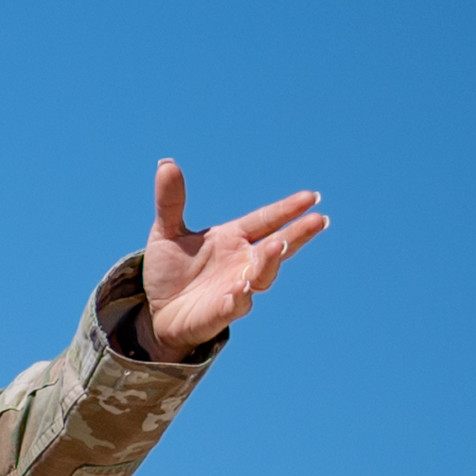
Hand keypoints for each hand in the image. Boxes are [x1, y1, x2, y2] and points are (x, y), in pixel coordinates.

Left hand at [137, 161, 327, 357]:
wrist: (157, 312)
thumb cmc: (170, 271)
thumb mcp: (167, 233)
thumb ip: (171, 201)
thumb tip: (166, 163)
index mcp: (234, 238)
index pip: (266, 220)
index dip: (288, 209)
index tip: (311, 196)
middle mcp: (243, 261)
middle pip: (277, 245)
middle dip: (298, 234)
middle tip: (318, 220)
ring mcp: (237, 287)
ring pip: (262, 275)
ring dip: (270, 261)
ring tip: (278, 245)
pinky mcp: (223, 312)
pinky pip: (237, 305)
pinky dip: (240, 297)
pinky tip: (241, 290)